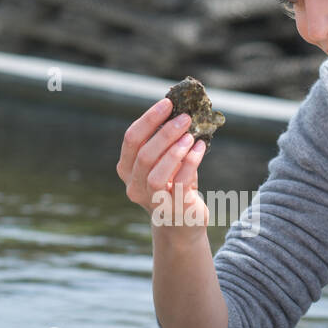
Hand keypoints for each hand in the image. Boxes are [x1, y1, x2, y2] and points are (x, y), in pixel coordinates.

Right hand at [116, 97, 208, 226]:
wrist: (183, 224)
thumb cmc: (174, 185)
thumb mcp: (166, 161)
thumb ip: (167, 141)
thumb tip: (181, 109)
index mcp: (127, 169)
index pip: (131, 139)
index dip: (149, 119)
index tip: (168, 103)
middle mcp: (134, 186)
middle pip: (144, 155)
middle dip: (165, 132)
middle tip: (185, 117)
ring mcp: (152, 201)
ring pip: (156, 174)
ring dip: (175, 151)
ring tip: (191, 135)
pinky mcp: (173, 210)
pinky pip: (180, 183)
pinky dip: (191, 162)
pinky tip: (200, 147)